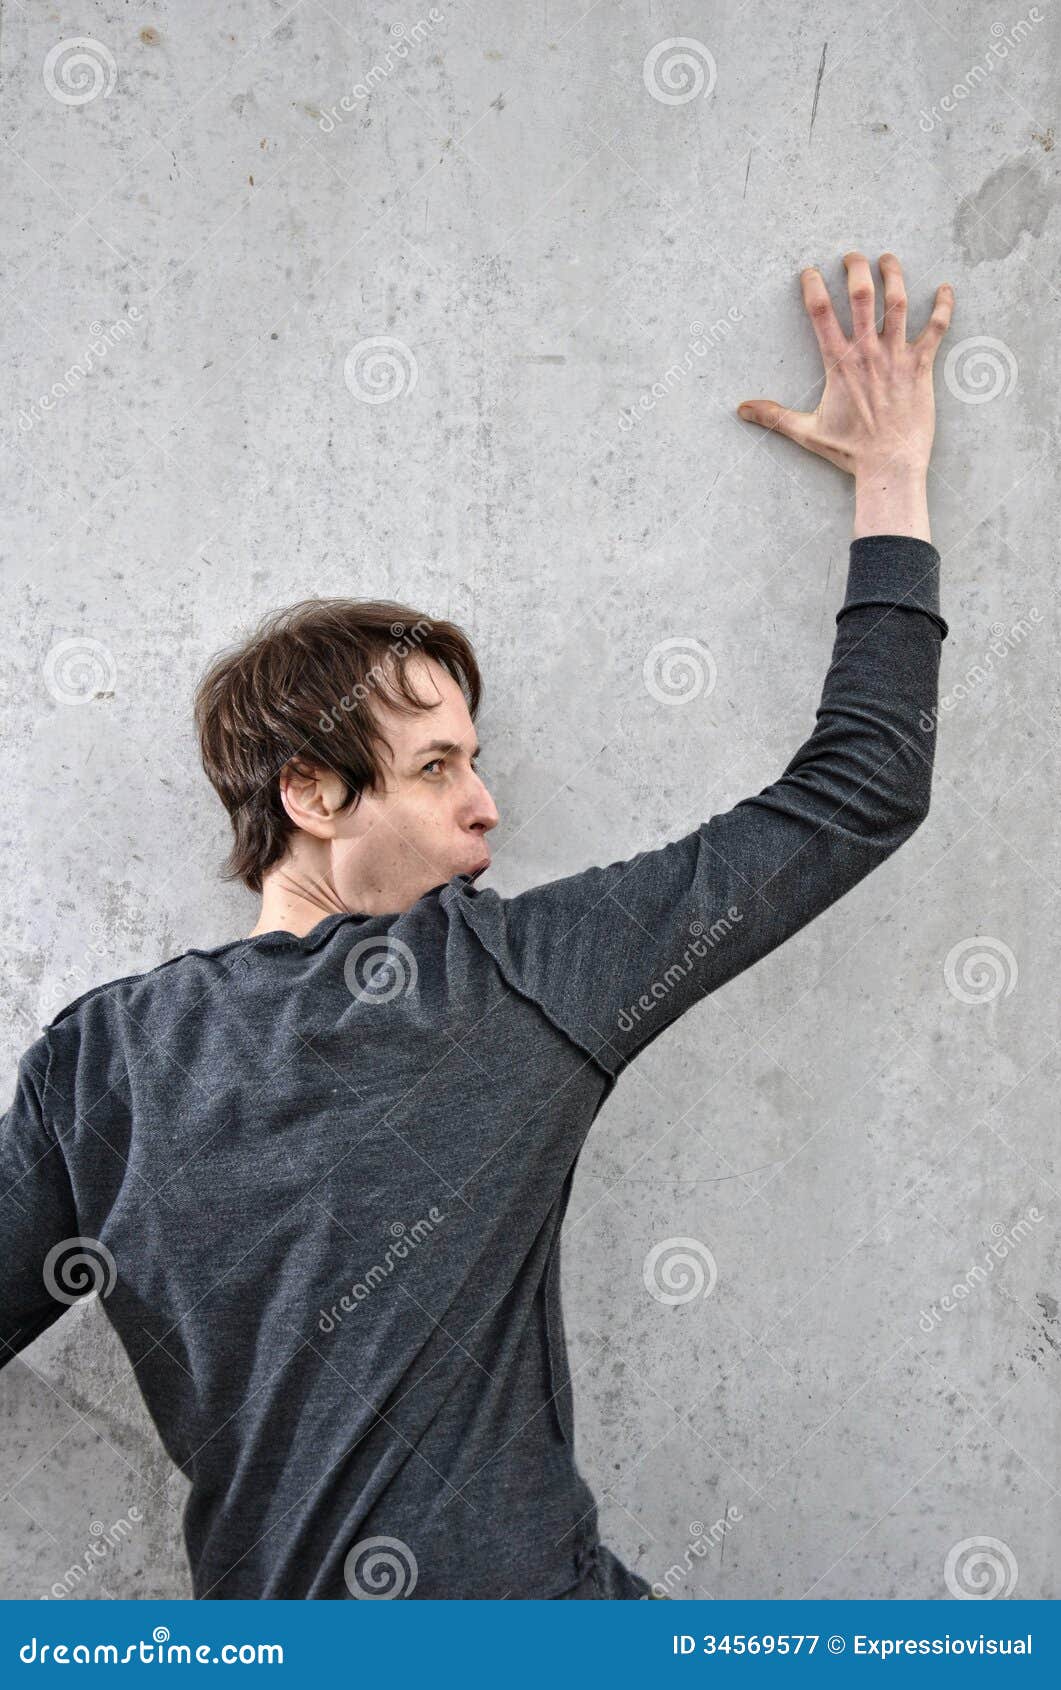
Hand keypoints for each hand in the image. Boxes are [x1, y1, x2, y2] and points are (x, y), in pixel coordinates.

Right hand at [736, 253, 953, 480]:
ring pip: (898, 302)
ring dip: (894, 275)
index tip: (810, 272)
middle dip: (856, 268)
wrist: (889, 465)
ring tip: (888, 259)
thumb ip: (774, 416)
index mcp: (839, 364)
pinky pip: (937, 328)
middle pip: (861, 295)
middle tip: (852, 257)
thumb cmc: (850, 451)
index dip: (813, 286)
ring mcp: (896, 356)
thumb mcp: (807, 432)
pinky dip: (944, 306)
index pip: (820, 313)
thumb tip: (742, 410)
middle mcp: (867, 353)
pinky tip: (945, 289)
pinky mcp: (921, 366)